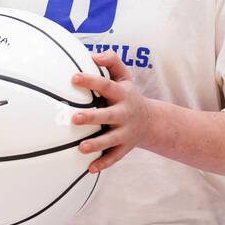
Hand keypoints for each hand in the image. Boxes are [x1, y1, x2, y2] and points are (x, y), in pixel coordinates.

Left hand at [69, 52, 152, 173]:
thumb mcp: (124, 76)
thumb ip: (111, 61)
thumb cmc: (127, 95)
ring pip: (111, 140)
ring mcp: (125, 132)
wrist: (151, 121)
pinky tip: (89, 168)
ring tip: (81, 147)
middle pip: (108, 115)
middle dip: (92, 117)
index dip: (90, 81)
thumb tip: (93, 55)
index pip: (106, 85)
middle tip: (74, 118)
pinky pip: (114, 157)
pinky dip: (103, 163)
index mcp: (122, 94)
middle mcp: (124, 113)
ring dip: (96, 144)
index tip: (73, 78)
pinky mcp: (124, 148)